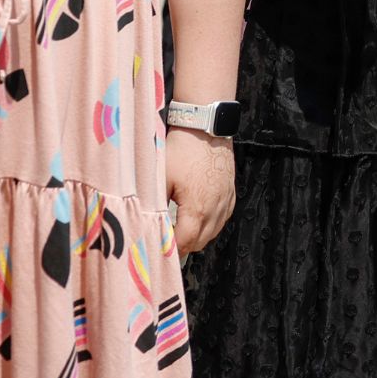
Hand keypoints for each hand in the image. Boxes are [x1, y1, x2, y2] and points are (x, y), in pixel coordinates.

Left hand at [165, 129, 235, 253]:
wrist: (206, 129)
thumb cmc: (183, 150)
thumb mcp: (161, 178)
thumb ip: (154, 206)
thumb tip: (145, 224)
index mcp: (197, 209)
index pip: (185, 243)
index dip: (171, 248)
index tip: (159, 245)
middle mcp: (216, 209)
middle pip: (200, 243)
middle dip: (183, 245)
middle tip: (167, 238)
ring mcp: (226, 201)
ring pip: (213, 233)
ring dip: (197, 235)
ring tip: (180, 227)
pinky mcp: (231, 194)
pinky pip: (222, 219)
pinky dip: (210, 223)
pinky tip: (198, 216)